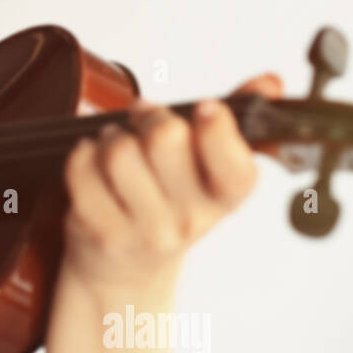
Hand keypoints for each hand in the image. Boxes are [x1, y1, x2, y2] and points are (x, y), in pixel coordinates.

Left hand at [58, 73, 282, 299]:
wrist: (128, 270)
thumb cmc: (169, 203)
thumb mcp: (208, 170)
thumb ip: (237, 122)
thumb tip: (270, 82)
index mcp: (224, 199)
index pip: (235, 166)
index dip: (219, 130)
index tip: (206, 108)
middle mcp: (189, 219)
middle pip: (166, 138)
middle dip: (150, 116)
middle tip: (143, 118)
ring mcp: (144, 230)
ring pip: (120, 151)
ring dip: (112, 136)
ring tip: (115, 144)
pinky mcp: (101, 231)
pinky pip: (82, 169)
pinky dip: (83, 154)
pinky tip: (93, 162)